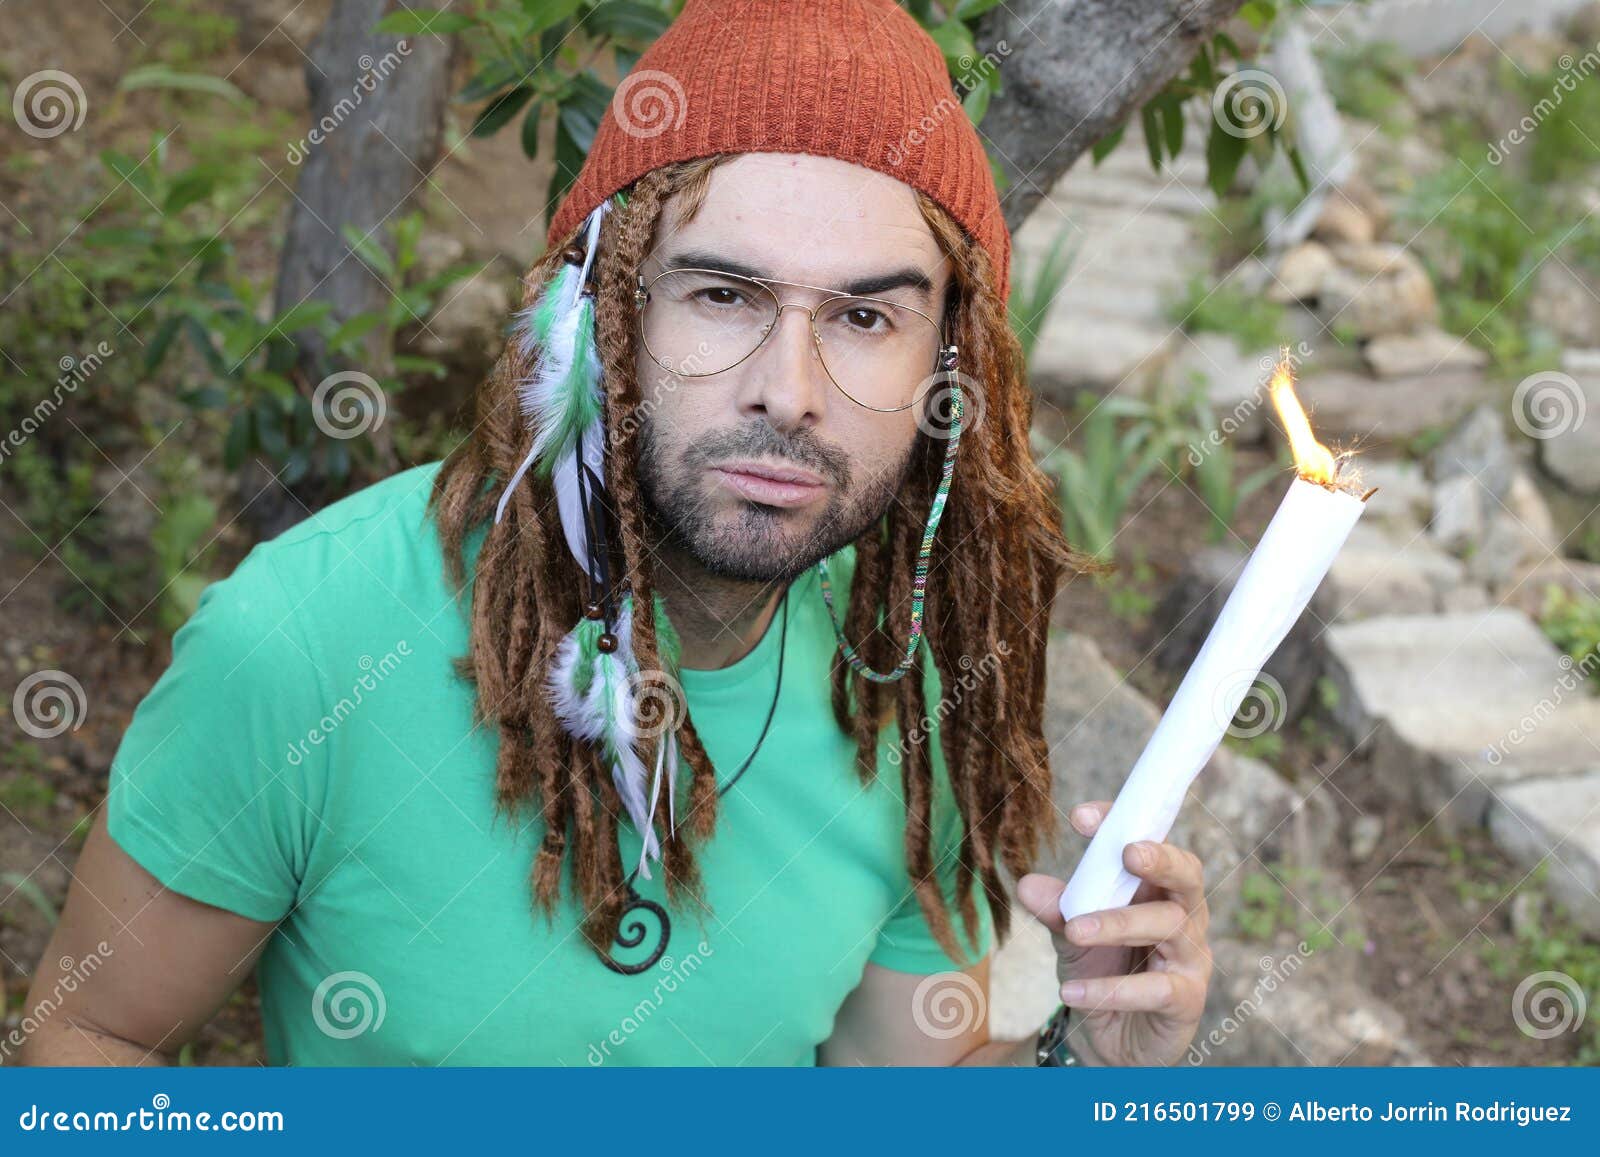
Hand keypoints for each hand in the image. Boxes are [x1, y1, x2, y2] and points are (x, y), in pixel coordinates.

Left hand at [1017, 800, 1211, 1066]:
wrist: (1106, 1038)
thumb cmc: (1100, 969)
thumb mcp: (1071, 935)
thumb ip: (1056, 909)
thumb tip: (1027, 884)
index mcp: (1156, 888)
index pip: (1153, 843)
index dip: (1124, 824)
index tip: (1082, 817)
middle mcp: (1183, 915)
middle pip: (1187, 874)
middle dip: (1160, 859)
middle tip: (1127, 853)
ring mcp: (1191, 958)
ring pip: (1168, 926)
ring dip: (1118, 923)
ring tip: (1074, 931)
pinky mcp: (1186, 1000)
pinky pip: (1156, 989)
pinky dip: (1112, 989)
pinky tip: (1072, 991)